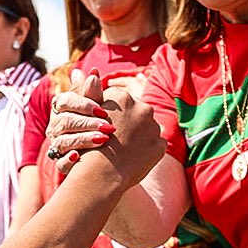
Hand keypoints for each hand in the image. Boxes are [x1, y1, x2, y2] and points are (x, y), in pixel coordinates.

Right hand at [44, 71, 116, 163]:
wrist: (102, 157)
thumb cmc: (96, 124)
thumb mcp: (96, 109)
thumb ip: (93, 93)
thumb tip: (93, 72)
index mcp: (61, 109)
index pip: (65, 101)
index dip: (83, 105)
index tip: (103, 110)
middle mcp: (55, 126)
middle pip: (65, 121)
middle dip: (87, 123)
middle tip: (108, 127)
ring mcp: (57, 145)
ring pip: (63, 141)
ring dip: (83, 139)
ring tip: (102, 140)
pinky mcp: (62, 163)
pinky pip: (60, 163)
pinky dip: (68, 160)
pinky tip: (78, 157)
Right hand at [48, 72, 164, 185]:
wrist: (99, 175)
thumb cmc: (88, 146)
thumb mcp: (88, 117)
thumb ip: (93, 95)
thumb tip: (93, 72)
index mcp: (121, 96)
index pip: (118, 103)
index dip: (109, 117)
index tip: (103, 129)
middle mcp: (141, 106)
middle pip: (135, 113)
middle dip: (128, 125)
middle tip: (114, 142)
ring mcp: (153, 126)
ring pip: (146, 130)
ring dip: (138, 138)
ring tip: (123, 153)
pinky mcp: (160, 145)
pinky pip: (154, 146)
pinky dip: (145, 153)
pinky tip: (133, 161)